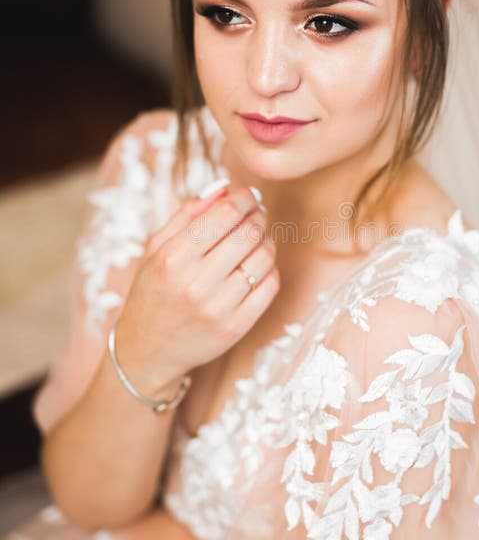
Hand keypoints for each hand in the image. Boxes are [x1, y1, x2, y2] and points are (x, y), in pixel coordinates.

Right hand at [114, 184, 278, 391]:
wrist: (147, 350)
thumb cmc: (153, 292)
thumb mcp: (156, 249)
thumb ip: (187, 214)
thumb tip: (224, 188)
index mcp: (173, 258)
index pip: (224, 214)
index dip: (243, 198)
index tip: (247, 195)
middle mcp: (196, 283)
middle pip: (248, 233)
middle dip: (257, 216)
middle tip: (255, 213)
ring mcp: (219, 308)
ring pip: (264, 257)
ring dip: (266, 240)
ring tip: (256, 238)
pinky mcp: (237, 326)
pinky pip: (270, 285)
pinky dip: (269, 267)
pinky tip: (257, 264)